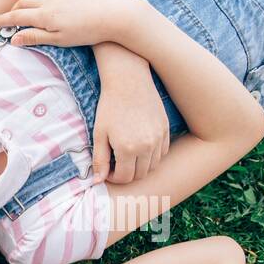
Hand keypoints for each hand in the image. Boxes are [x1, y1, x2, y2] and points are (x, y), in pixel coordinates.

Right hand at [0, 0, 136, 48]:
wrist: (117, 14)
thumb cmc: (89, 32)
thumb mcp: (60, 40)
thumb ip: (36, 38)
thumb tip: (14, 39)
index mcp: (45, 15)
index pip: (16, 17)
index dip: (1, 20)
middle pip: (24, 2)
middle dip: (13, 10)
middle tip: (7, 18)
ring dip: (28, 0)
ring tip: (26, 8)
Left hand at [93, 68, 169, 184]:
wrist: (129, 82)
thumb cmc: (109, 107)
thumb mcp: (99, 135)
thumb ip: (99, 160)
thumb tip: (97, 181)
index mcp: (128, 148)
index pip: (124, 178)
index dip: (113, 178)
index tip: (107, 170)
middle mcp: (147, 146)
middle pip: (140, 175)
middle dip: (126, 175)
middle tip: (116, 165)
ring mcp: (158, 138)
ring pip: (153, 166)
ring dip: (140, 167)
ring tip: (127, 157)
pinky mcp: (165, 129)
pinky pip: (162, 153)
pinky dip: (152, 156)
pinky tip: (140, 148)